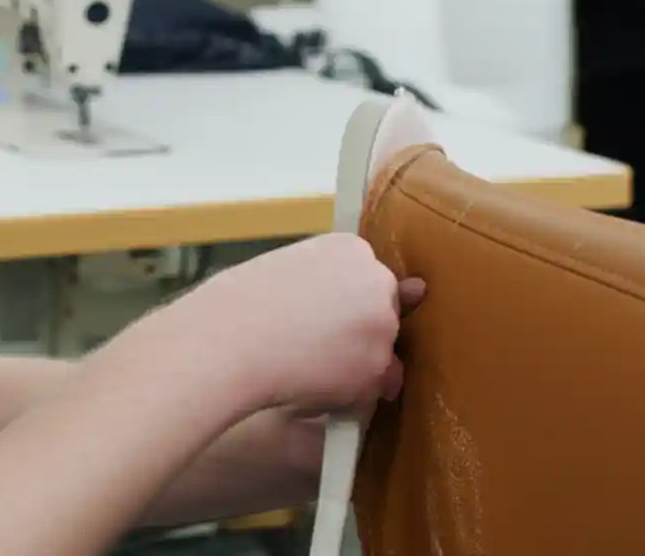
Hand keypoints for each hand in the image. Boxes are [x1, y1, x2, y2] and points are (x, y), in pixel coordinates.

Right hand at [156, 233, 423, 417]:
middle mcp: (376, 279)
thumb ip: (342, 282)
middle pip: (383, 317)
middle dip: (356, 338)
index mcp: (351, 247)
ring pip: (380, 356)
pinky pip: (371, 389)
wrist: (224, 341)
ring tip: (301, 365)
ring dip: (353, 369)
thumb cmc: (241, 308)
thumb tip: (420, 290)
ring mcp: (381, 321)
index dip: (344, 310)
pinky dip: (347, 395)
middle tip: (308, 348)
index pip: (370, 283)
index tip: (318, 322)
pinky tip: (309, 385)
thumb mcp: (292, 273)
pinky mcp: (378, 363)